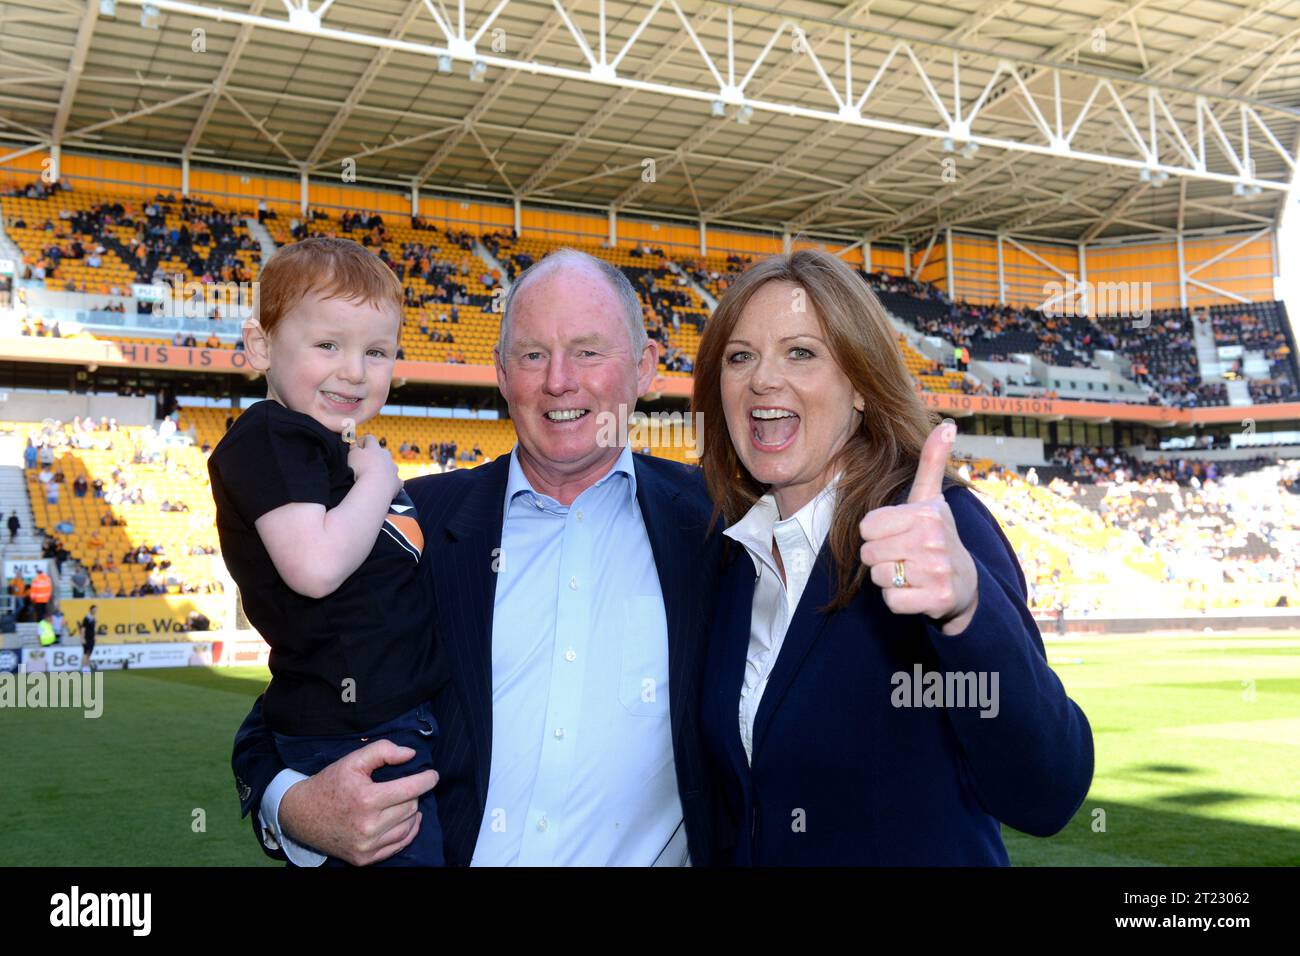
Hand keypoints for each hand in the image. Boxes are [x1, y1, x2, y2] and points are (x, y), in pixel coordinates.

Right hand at [277, 740, 437, 865]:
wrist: (302, 815)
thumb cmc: (330, 784)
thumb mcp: (353, 760)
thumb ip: (383, 751)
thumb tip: (411, 754)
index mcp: (367, 799)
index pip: (411, 789)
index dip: (427, 779)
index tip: (432, 775)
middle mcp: (368, 826)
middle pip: (411, 807)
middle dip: (412, 794)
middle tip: (405, 787)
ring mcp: (367, 846)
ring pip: (408, 826)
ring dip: (411, 813)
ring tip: (403, 802)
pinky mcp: (365, 859)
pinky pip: (399, 845)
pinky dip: (407, 831)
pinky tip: (404, 820)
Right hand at [347, 435, 401, 498]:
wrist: (375, 487)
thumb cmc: (361, 469)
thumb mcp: (352, 455)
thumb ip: (354, 448)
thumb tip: (356, 446)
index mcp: (375, 448)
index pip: (370, 438)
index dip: (363, 441)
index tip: (356, 447)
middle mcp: (387, 456)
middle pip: (382, 452)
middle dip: (374, 456)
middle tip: (365, 464)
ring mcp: (394, 469)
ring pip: (390, 466)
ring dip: (383, 469)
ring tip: (373, 477)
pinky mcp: (397, 482)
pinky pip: (395, 480)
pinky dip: (390, 482)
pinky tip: (384, 487)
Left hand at [858, 419, 978, 634]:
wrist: (965, 585)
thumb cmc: (937, 537)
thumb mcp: (932, 500)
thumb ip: (932, 462)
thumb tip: (949, 425)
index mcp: (926, 514)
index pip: (866, 527)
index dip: (877, 534)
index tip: (899, 535)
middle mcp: (933, 540)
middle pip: (869, 553)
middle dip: (881, 558)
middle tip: (904, 556)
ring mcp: (937, 571)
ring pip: (879, 577)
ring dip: (890, 579)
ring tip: (911, 573)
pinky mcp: (936, 600)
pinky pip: (892, 601)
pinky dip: (899, 601)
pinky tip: (916, 591)